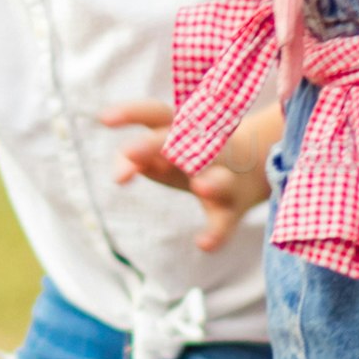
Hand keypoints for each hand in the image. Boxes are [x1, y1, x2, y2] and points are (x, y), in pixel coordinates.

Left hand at [108, 102, 276, 253]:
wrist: (254, 169)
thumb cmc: (193, 158)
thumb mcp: (164, 154)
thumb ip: (137, 159)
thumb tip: (121, 172)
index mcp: (184, 129)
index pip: (156, 114)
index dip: (132, 114)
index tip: (104, 119)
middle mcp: (208, 148)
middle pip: (185, 142)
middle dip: (158, 144)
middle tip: (131, 151)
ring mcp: (225, 177)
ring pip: (221, 178)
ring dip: (212, 181)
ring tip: (200, 187)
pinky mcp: (233, 209)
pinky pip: (226, 222)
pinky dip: (217, 234)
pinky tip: (204, 245)